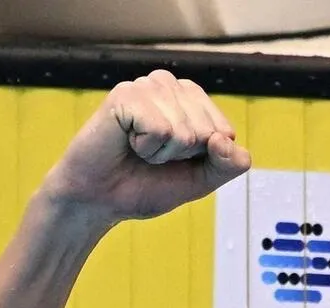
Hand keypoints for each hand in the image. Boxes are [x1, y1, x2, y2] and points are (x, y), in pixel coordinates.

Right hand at [43, 69, 250, 225]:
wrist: (101, 201)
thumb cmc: (146, 185)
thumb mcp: (201, 180)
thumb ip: (228, 165)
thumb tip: (226, 141)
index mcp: (191, 99)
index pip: (224, 131)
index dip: (201, 158)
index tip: (174, 160)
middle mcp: (170, 85)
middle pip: (207, 130)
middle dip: (182, 156)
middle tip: (152, 156)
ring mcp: (147, 86)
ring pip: (185, 131)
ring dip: (163, 154)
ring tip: (139, 150)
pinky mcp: (126, 94)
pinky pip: (161, 129)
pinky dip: (147, 148)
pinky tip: (127, 143)